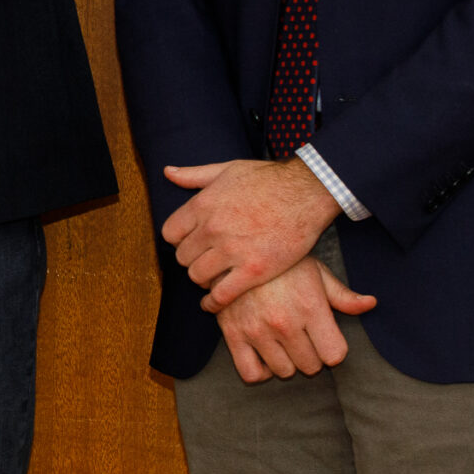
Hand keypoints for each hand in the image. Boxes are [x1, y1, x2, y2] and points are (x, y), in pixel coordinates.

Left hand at [162, 158, 339, 309]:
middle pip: (182, 257)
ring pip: (197, 276)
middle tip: (202, 261)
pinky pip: (222, 294)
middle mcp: (212, 229)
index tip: (189, 243)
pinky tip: (214, 303)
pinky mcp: (254, 270)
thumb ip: (194, 175)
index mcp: (202, 205)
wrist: (306, 192)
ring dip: (202, 279)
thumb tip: (168, 172)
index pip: (170, 233)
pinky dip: (214, 302)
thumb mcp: (226, 169)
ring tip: (211, 278)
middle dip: (190, 259)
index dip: (178, 240)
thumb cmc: (267, 179)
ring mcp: (232, 251)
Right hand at [215, 256, 377, 382]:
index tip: (324, 336)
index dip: (333, 348)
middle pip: (311, 366)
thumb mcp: (315, 271)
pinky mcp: (232, 334)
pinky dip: (260, 371)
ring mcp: (257, 330)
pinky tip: (263, 354)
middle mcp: (284, 322)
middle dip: (311, 355)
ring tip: (282, 342)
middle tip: (302, 337)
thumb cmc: (281, 263)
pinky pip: (251, 373)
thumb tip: (371, 303)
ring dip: (286, 362)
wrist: (234, 249)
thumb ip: (342, 294)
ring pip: (284, 371)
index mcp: (309, 307)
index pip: (335, 355)